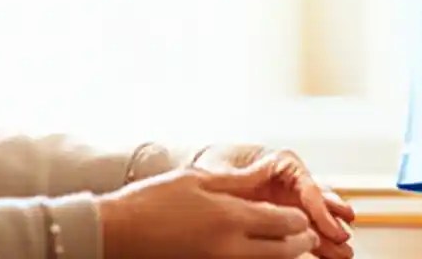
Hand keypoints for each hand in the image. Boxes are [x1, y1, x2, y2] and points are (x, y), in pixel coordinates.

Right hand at [97, 168, 319, 258]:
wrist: (116, 233)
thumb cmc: (153, 201)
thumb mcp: (197, 179)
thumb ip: (239, 180)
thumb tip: (271, 170)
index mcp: (229, 216)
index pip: (284, 223)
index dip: (300, 221)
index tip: (304, 217)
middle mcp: (230, 246)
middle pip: (283, 252)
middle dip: (299, 244)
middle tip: (305, 237)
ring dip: (281, 256)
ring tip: (287, 247)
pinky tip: (258, 252)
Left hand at [194, 146, 356, 258]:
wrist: (202, 175)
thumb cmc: (212, 166)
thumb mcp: (221, 168)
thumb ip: (239, 174)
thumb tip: (252, 174)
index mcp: (279, 162)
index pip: (305, 182)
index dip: (318, 203)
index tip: (326, 222)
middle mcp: (289, 180)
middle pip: (317, 200)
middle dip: (331, 219)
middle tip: (342, 237)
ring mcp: (289, 199)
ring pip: (316, 216)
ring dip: (329, 232)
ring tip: (343, 251)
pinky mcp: (285, 215)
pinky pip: (305, 228)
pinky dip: (318, 240)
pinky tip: (330, 253)